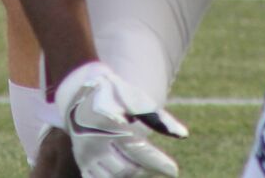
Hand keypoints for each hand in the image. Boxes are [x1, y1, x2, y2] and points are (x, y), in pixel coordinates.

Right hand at [54, 61, 187, 177]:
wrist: (80, 94)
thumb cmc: (115, 96)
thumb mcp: (136, 100)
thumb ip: (158, 118)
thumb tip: (183, 135)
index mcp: (109, 122)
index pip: (138, 151)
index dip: (158, 163)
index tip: (173, 170)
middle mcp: (94, 140)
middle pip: (128, 168)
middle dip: (148, 171)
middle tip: (163, 168)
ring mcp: (86, 154)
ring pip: (115, 177)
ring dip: (134, 176)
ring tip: (147, 169)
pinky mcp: (82, 162)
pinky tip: (131, 172)